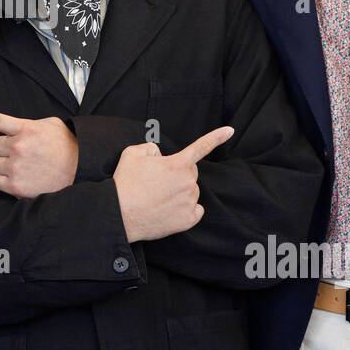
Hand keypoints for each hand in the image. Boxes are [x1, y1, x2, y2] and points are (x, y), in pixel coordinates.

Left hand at [0, 106, 77, 197]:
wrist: (81, 172)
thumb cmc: (68, 147)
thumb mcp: (51, 126)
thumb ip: (30, 124)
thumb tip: (18, 129)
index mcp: (26, 129)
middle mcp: (18, 147)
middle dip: (5, 150)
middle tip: (23, 154)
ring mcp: (16, 167)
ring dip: (6, 166)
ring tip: (26, 168)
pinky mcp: (15, 186)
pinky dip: (6, 182)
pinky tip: (23, 179)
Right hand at [112, 126, 233, 242]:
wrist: (120, 214)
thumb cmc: (125, 183)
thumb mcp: (132, 153)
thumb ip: (150, 147)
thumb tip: (159, 155)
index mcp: (177, 164)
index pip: (201, 146)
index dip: (216, 137)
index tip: (230, 130)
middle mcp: (188, 182)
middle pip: (190, 173)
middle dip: (177, 174)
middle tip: (156, 183)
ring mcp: (190, 202)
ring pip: (190, 192)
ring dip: (179, 192)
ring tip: (157, 199)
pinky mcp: (188, 220)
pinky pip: (195, 210)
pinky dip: (185, 210)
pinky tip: (169, 210)